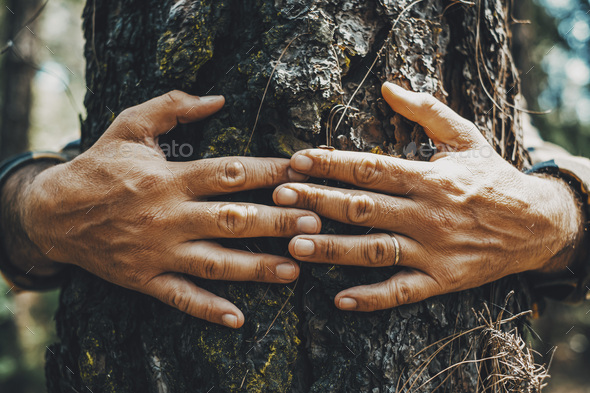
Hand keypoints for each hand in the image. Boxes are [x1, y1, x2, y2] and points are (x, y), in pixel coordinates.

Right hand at [18, 91, 320, 326]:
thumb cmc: (99, 166)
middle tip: (313, 224)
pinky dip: (208, 308)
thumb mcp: (129, 125)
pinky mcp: (143, 278)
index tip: (303, 173)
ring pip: (214, 261)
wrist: (53, 212)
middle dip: (275, 222)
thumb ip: (172, 108)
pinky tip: (238, 318)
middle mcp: (167, 215)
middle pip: (231, 219)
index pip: (228, 173)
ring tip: (294, 270)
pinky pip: (179, 297)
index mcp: (169, 178)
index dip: (269, 172)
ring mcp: (157, 251)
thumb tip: (217, 98)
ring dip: (255, 267)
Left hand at [273, 82, 583, 311]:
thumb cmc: (493, 178)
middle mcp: (428, 214)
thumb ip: (426, 111)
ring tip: (293, 246)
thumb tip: (388, 86)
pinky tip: (339, 299)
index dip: (331, 164)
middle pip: (363, 208)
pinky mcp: (443, 280)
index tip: (297, 161)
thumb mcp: (465, 137)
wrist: (537, 224)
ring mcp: (434, 251)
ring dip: (332, 249)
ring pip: (374, 250)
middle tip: (280, 199)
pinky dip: (371, 298)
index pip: (370, 168)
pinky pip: (402, 292)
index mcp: (429, 178)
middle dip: (318, 202)